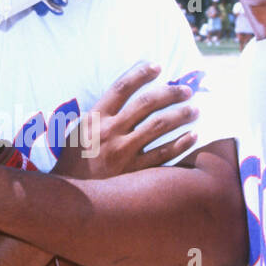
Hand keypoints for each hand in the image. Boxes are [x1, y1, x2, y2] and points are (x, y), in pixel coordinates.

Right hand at [54, 62, 198, 179]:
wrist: (71, 198)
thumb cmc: (74, 162)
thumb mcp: (78, 132)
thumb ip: (100, 115)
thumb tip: (124, 98)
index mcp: (95, 118)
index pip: (121, 88)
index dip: (140, 73)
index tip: (157, 66)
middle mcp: (111, 132)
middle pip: (146, 103)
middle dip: (170, 93)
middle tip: (186, 91)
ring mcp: (124, 152)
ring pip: (159, 126)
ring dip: (181, 115)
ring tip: (195, 110)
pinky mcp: (134, 173)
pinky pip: (164, 155)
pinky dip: (181, 144)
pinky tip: (193, 136)